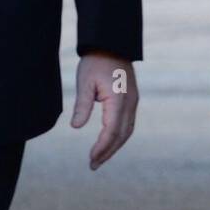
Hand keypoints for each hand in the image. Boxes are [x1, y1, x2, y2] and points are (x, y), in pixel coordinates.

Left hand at [71, 52, 137, 170]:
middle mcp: (130, 103)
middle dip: (108, 152)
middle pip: (122, 135)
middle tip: (93, 165)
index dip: (101, 147)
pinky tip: (108, 142)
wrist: (111, 44)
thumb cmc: (95, 62)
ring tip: (99, 158)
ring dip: (114, 146)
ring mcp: (133, 101)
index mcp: (118, 99)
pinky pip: (128, 123)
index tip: (90, 159)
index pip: (111, 131)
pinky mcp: (132, 99)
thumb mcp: (84, 82)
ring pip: (127, 131)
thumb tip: (76, 127)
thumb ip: (82, 105)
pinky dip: (119, 136)